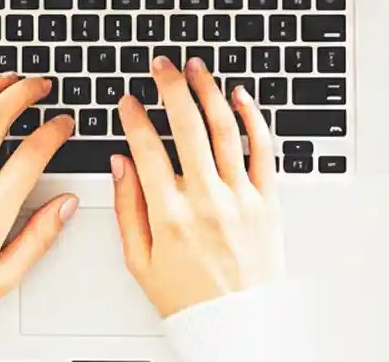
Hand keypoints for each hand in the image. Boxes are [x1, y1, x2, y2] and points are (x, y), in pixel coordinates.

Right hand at [112, 56, 285, 316]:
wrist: (238, 324)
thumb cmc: (188, 297)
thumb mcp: (140, 260)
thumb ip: (128, 209)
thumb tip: (120, 163)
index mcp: (170, 216)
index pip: (147, 150)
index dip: (134, 118)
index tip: (128, 100)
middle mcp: (207, 201)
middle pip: (187, 127)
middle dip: (171, 88)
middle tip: (161, 66)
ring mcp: (241, 198)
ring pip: (225, 129)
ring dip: (209, 91)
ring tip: (196, 69)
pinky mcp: (268, 200)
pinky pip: (264, 150)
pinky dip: (253, 118)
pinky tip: (241, 96)